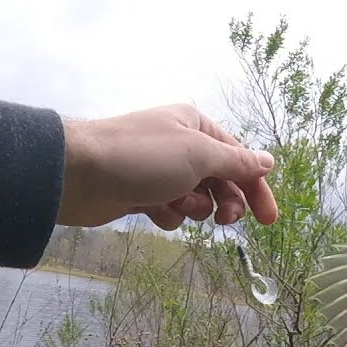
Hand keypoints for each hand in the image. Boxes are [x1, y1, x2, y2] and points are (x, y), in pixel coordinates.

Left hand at [57, 103, 279, 229]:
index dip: (256, 188)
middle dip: (225, 202)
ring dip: (192, 207)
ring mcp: (160, 171)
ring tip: (175, 204)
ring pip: (196, 199)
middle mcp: (180, 145)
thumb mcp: (199, 155)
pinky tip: (152, 210)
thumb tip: (268, 160)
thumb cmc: (141, 157)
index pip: (240, 159)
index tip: (269, 219)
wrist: (77, 173)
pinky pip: (170, 210)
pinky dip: (167, 214)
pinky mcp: (142, 193)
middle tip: (224, 220)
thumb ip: (237, 162)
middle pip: (221, 181)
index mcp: (196, 126)